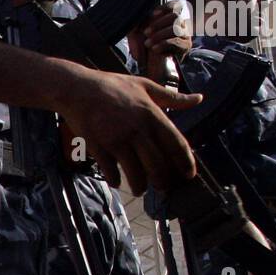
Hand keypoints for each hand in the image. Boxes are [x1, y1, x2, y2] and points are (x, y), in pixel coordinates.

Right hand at [57, 69, 201, 192]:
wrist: (76, 89)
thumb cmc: (111, 85)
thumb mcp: (145, 86)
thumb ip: (172, 97)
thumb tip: (199, 99)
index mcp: (151, 115)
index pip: (176, 144)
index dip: (185, 163)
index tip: (188, 175)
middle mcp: (137, 130)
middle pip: (157, 164)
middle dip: (163, 181)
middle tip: (163, 188)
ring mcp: (117, 140)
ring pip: (135, 173)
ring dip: (140, 185)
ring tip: (140, 189)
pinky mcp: (99, 147)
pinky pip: (111, 171)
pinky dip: (115, 179)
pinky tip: (116, 181)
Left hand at [130, 1, 192, 62]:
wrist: (149, 63)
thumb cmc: (144, 41)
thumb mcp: (137, 30)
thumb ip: (136, 22)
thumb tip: (135, 18)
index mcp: (170, 15)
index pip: (174, 5)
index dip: (164, 8)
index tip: (153, 14)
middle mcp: (181, 22)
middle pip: (175, 16)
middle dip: (158, 24)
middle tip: (146, 33)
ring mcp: (185, 33)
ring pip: (176, 29)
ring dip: (159, 35)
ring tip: (147, 43)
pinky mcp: (186, 46)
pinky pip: (177, 42)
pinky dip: (164, 44)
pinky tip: (154, 49)